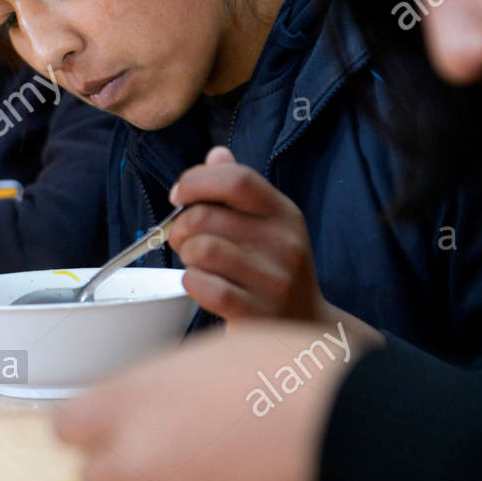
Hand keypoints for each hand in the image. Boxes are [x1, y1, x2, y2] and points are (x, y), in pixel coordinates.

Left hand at [54, 318, 380, 480]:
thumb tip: (146, 404)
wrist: (359, 441)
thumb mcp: (216, 356)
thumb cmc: (298, 383)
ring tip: (212, 479)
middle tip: (178, 447)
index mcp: (127, 404)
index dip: (97, 422)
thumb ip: (159, 385)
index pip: (67, 424)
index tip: (118, 420)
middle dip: (126, 464)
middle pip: (95, 475)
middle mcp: (130, 467)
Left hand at [168, 146, 333, 322]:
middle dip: (181, 226)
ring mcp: (273, 280)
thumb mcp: (268, 225)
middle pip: (207, 216)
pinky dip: (191, 282)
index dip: (196, 181)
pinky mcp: (256, 313)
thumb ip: (240, 190)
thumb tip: (216, 154)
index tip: (179, 195)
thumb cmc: (274, 270)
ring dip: (186, 255)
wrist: (302, 326)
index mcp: (284, 214)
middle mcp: (284, 243)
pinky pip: (203, 285)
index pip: (237, 179)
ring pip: (202, 249)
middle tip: (183, 239)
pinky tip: (201, 284)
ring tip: (194, 261)